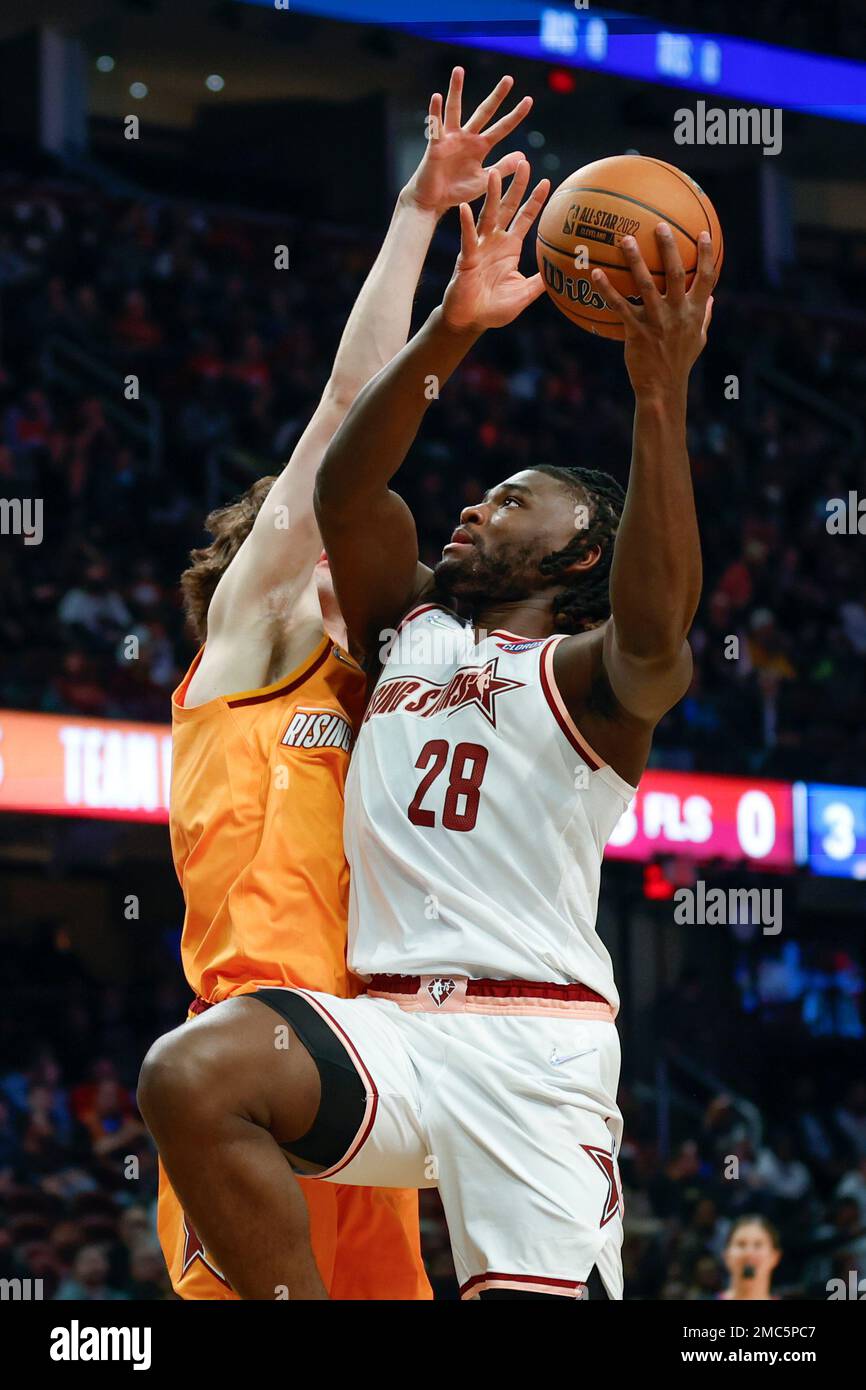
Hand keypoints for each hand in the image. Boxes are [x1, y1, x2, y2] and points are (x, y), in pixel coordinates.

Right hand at [403, 67, 532, 219]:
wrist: (434, 201)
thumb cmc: (457, 191)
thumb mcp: (485, 180)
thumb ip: (502, 168)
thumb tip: (523, 155)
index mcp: (480, 147)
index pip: (501, 128)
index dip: (515, 116)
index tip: (528, 100)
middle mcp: (467, 138)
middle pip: (484, 113)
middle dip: (496, 97)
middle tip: (509, 79)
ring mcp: (451, 139)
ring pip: (455, 110)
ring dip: (456, 90)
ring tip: (459, 70)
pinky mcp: (436, 146)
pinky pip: (436, 127)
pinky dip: (435, 112)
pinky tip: (437, 97)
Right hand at [442, 164, 549, 332]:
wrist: (470, 321)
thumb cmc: (494, 308)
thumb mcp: (524, 293)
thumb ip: (540, 281)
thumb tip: (562, 274)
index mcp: (510, 247)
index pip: (525, 218)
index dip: (535, 200)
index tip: (547, 181)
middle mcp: (495, 242)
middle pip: (507, 208)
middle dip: (516, 186)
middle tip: (524, 163)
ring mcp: (479, 248)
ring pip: (487, 216)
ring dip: (491, 195)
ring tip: (494, 173)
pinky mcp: (466, 259)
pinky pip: (467, 239)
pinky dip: (466, 224)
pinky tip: (465, 208)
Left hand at [591, 225, 715, 400]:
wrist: (663, 388)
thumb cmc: (680, 362)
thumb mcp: (698, 339)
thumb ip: (704, 316)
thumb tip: (711, 297)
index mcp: (694, 312)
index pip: (706, 279)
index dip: (706, 255)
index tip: (704, 232)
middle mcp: (677, 314)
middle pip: (676, 275)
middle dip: (669, 248)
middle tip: (660, 225)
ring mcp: (657, 322)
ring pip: (646, 286)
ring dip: (635, 261)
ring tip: (625, 239)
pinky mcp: (636, 332)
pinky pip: (620, 307)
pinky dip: (606, 290)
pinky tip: (594, 274)